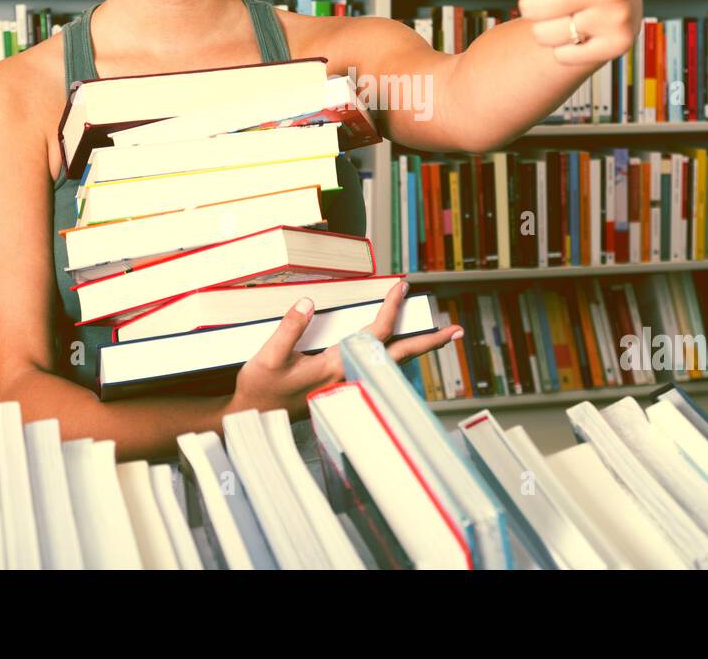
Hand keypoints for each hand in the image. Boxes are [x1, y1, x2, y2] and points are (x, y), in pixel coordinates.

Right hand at [225, 278, 463, 420]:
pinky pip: (378, 369)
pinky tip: (398, 349)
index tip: (401, 286)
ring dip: (416, 348)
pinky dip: (395, 356)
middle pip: (399, 356)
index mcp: (336, 366)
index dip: (391, 308)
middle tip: (455, 330)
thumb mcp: (267, 356)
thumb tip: (309, 302)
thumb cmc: (259, 391)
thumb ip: (289, 328)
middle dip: (429, 342)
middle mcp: (350, 377)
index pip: (375, 333)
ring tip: (438, 337)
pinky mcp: (343, 388)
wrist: (252, 421)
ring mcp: (349, 385)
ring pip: (391, 364)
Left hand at [516, 0, 641, 66]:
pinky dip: (563, 50)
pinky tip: (583, 34)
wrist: (611, 8)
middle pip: (530, 6)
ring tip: (572, 14)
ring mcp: (618, 20)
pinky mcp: (615, 50)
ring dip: (549, 28)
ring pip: (541, 33)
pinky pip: (558, 56)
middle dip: (537, 4)